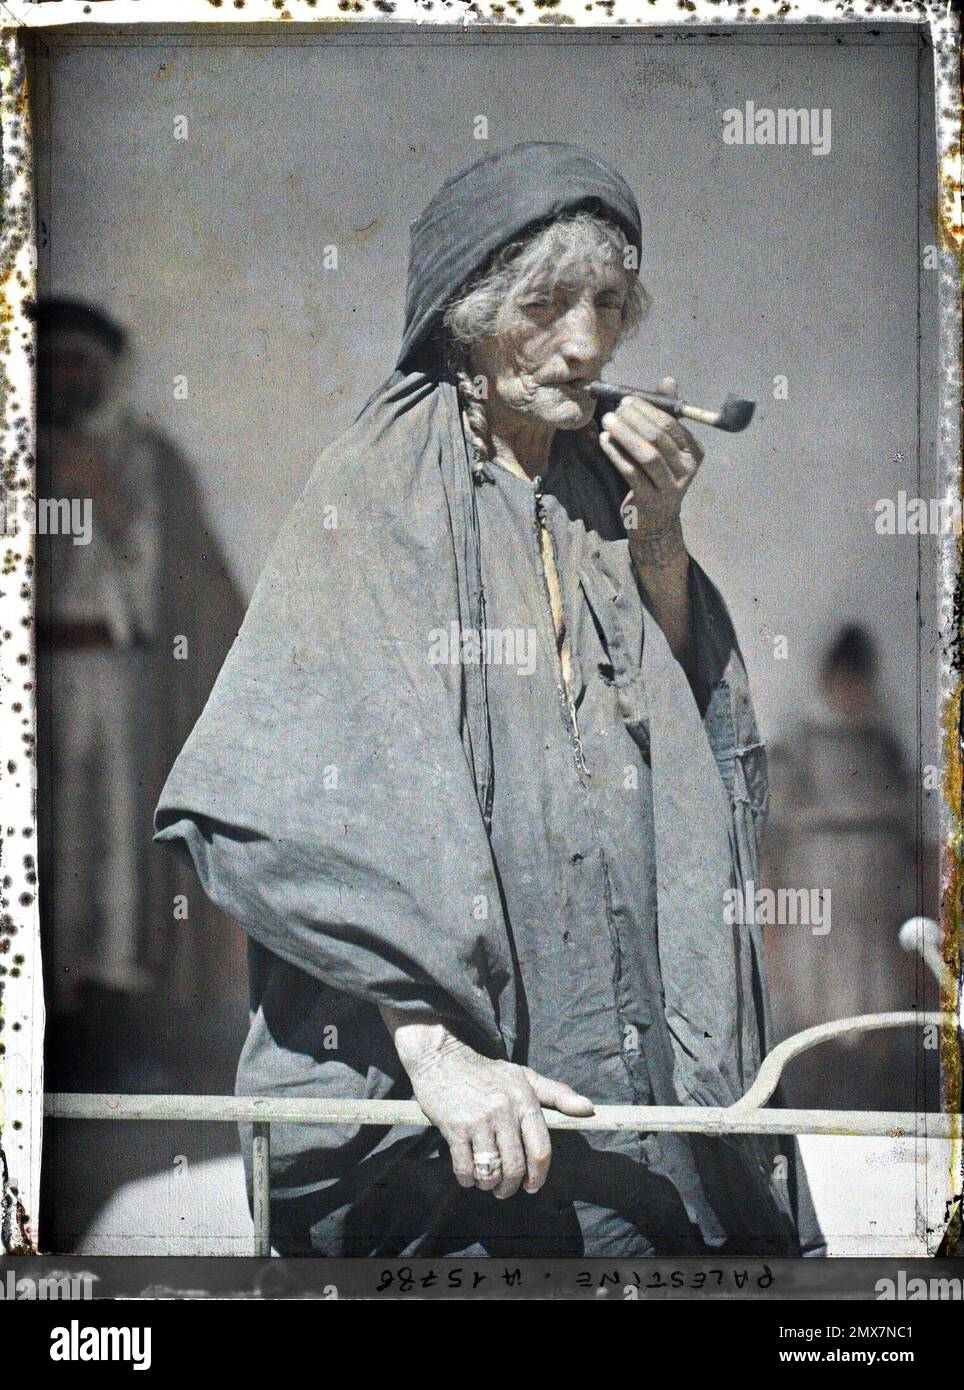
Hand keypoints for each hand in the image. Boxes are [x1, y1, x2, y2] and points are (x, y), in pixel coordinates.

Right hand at [399, 1030, 593, 1199]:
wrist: (442, 1058)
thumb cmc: (487, 1072)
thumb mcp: (524, 1076)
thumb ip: (558, 1094)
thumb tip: (588, 1109)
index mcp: (524, 1099)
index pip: (540, 1148)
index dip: (539, 1175)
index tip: (533, 1186)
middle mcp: (504, 1110)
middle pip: (515, 1167)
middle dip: (510, 1187)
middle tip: (504, 1190)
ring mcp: (478, 1120)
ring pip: (491, 1171)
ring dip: (488, 1184)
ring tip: (486, 1181)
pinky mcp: (454, 1128)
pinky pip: (465, 1169)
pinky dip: (467, 1179)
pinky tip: (468, 1174)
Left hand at [598, 376, 703, 549]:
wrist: (655, 520)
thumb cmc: (656, 474)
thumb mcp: (664, 446)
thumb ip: (666, 414)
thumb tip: (668, 380)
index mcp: (694, 452)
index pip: (672, 424)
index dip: (648, 409)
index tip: (627, 399)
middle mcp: (687, 470)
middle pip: (660, 438)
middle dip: (635, 419)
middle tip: (615, 407)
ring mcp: (670, 487)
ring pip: (647, 455)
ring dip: (624, 434)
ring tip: (607, 420)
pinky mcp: (651, 500)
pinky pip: (631, 472)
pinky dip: (616, 454)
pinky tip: (604, 440)